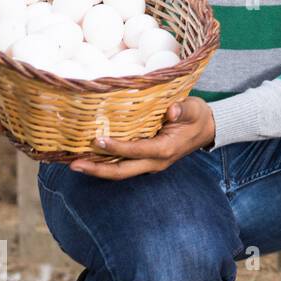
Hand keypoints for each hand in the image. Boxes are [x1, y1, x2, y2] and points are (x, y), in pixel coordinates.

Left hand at [68, 97, 215, 180]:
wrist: (207, 130)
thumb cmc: (197, 116)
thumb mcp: (194, 109)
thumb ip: (183, 109)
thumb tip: (171, 110)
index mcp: (165, 149)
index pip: (136, 150)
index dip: (116, 147)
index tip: (97, 140)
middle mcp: (156, 162)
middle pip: (122, 171)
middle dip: (97, 170)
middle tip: (73, 164)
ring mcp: (150, 164)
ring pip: (120, 172)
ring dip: (97, 170)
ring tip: (74, 164)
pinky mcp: (146, 161)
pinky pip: (123, 167)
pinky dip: (105, 165)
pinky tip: (89, 159)